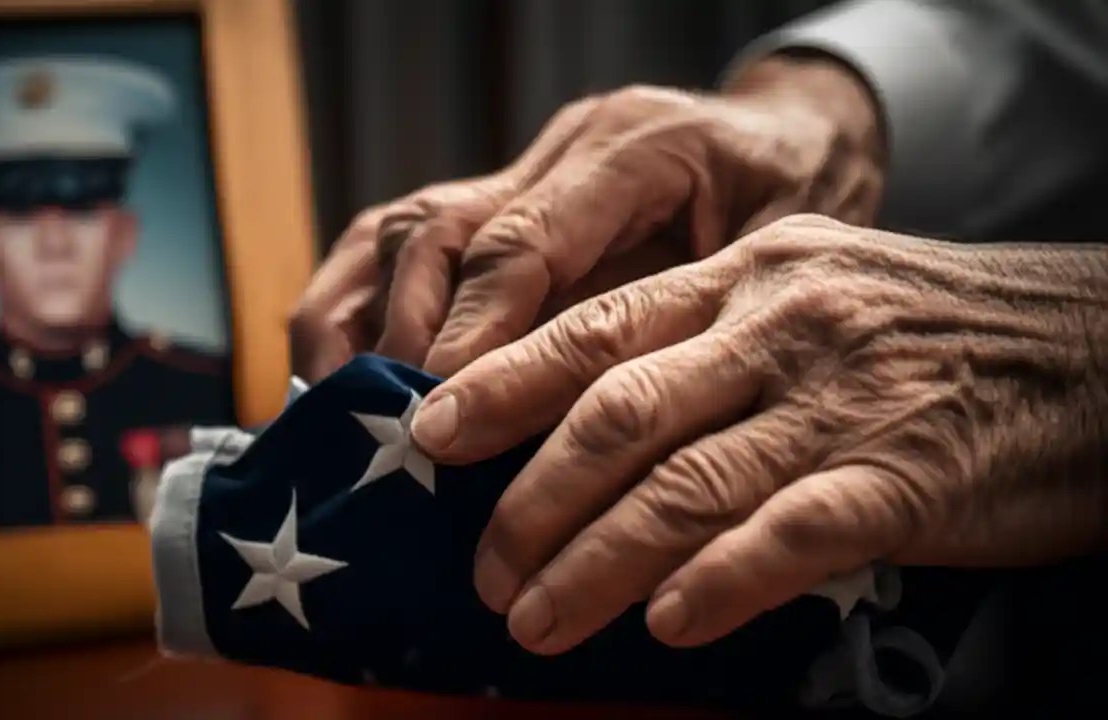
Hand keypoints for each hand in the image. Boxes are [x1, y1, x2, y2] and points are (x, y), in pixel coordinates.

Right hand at [365, 53, 885, 376]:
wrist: (797, 135)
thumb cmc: (798, 196)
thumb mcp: (774, 251)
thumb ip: (681, 314)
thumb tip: (584, 426)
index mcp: (634, 148)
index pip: (525, 241)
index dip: (472, 331)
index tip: (440, 413)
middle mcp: (560, 149)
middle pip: (441, 229)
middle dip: (407, 336)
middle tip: (398, 428)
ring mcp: (525, 165)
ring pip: (405, 226)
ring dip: (364, 319)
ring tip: (343, 405)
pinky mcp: (504, 194)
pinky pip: (408, 237)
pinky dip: (365, 302)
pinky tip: (345, 365)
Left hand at [410, 214, 1107, 654]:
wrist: (1092, 351)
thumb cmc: (927, 331)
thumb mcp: (810, 294)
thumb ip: (705, 344)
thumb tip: (585, 421)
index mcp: (743, 276)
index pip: (594, 329)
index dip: (501, 384)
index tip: (430, 434)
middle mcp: (778, 327)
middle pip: (616, 415)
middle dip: (530, 500)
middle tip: (481, 567)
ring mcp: (839, 401)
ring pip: (681, 486)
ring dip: (591, 562)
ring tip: (535, 619)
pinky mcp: (904, 477)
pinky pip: (786, 537)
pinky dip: (714, 585)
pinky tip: (664, 625)